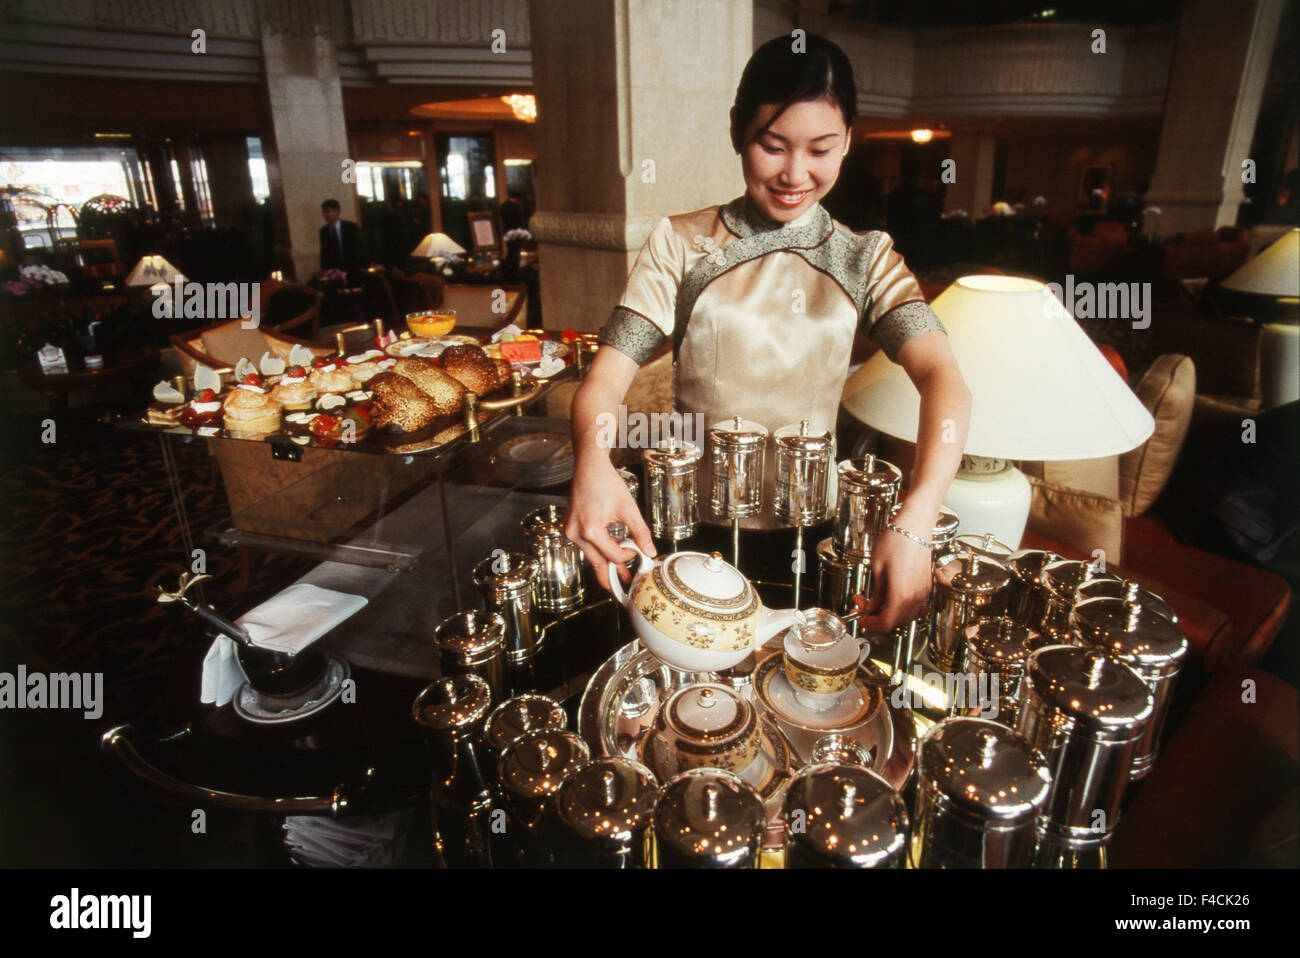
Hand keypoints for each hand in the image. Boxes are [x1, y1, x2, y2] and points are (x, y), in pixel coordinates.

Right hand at [565, 457, 655, 590]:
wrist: (589, 467)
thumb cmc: (605, 482)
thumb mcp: (628, 508)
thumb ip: (640, 532)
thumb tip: (649, 550)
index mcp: (590, 530)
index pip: (612, 555)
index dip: (628, 556)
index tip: (639, 552)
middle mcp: (575, 534)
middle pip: (597, 562)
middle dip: (612, 573)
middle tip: (625, 585)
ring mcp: (570, 532)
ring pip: (590, 555)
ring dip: (606, 561)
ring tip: (620, 571)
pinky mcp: (570, 528)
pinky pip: (586, 545)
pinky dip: (598, 549)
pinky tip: (610, 551)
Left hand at [861, 525, 932, 632]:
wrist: (914, 526)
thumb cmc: (896, 541)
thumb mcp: (877, 568)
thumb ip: (875, 593)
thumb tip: (870, 607)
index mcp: (901, 594)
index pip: (885, 623)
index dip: (870, 624)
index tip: (860, 617)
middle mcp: (916, 597)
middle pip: (895, 622)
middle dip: (876, 617)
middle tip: (862, 604)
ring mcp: (923, 592)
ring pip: (905, 616)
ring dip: (888, 612)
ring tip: (874, 598)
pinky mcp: (926, 587)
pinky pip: (913, 606)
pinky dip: (900, 607)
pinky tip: (889, 595)